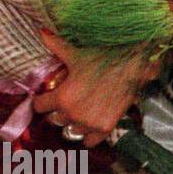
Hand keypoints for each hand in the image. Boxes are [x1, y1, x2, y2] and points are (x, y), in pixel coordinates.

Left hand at [31, 28, 159, 145]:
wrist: (133, 65)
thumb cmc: (103, 56)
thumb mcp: (76, 52)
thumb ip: (56, 45)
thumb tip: (41, 31)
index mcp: (61, 97)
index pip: (39, 106)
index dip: (43, 99)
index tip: (49, 95)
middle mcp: (72, 113)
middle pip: (54, 120)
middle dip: (59, 111)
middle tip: (69, 102)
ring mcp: (89, 122)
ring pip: (70, 132)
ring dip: (73, 124)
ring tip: (80, 114)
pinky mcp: (105, 127)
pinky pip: (89, 142)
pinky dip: (88, 137)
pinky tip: (91, 126)